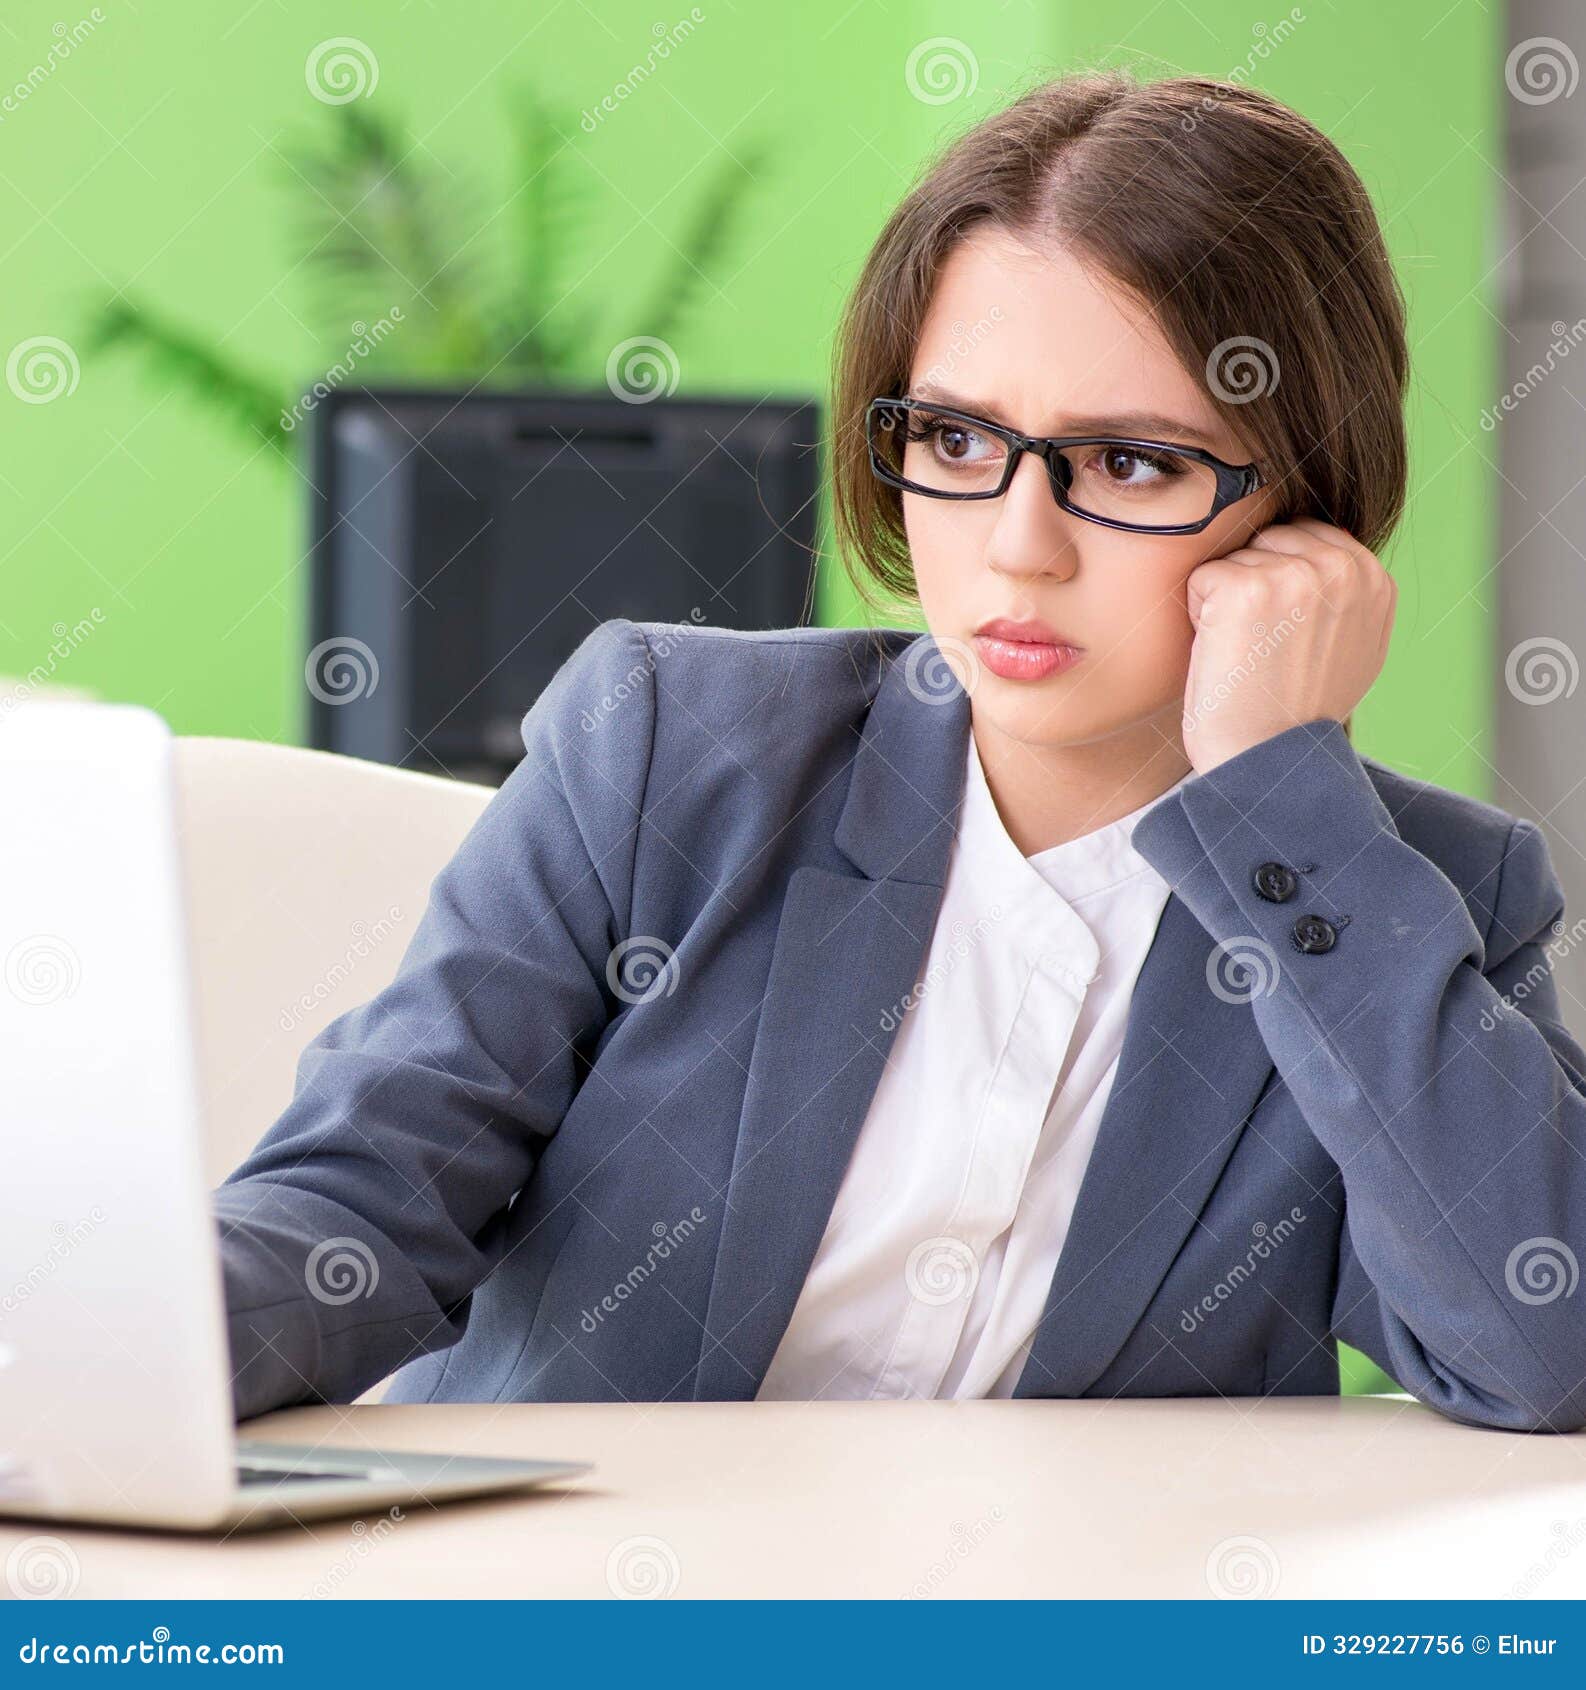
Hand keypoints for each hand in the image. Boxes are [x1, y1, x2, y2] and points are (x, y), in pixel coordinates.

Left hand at [1181, 516, 1395, 774]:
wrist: (1271, 763)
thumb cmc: (1299, 715)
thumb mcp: (1355, 649)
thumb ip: (1349, 597)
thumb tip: (1329, 558)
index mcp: (1374, 578)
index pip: (1306, 537)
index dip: (1280, 585)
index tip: (1286, 638)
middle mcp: (1342, 568)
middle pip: (1268, 541)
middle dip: (1253, 586)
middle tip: (1263, 649)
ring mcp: (1294, 575)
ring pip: (1235, 557)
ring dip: (1226, 602)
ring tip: (1248, 654)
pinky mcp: (1245, 589)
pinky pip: (1203, 578)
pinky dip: (1198, 616)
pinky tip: (1225, 655)